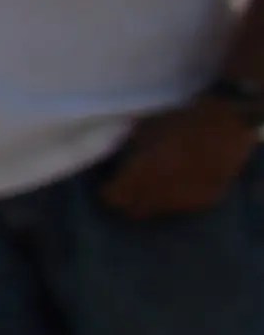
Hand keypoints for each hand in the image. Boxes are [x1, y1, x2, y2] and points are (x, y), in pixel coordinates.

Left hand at [100, 94, 258, 220]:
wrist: (227, 126)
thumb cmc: (181, 122)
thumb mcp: (144, 131)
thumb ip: (128, 152)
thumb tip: (116, 163)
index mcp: (140, 174)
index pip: (112, 198)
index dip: (108, 192)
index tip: (107, 184)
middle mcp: (160, 193)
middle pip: (132, 211)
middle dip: (126, 202)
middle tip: (125, 188)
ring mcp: (184, 200)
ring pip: (155, 211)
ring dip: (149, 202)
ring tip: (151, 184)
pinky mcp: (204, 202)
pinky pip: (178, 207)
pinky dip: (172, 199)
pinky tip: (176, 183)